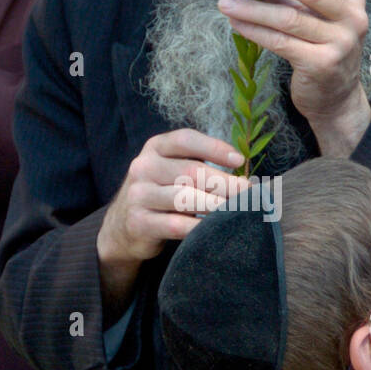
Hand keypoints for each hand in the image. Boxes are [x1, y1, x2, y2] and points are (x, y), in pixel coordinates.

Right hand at [97, 129, 247, 270]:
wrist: (121, 226)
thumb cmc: (160, 193)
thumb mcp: (171, 171)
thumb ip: (197, 166)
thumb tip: (242, 172)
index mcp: (155, 147)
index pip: (186, 140)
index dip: (214, 148)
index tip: (239, 159)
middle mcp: (143, 167)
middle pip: (191, 171)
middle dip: (225, 182)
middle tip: (249, 192)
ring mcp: (138, 195)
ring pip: (185, 198)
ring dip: (216, 206)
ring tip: (238, 211)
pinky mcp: (138, 222)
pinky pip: (175, 224)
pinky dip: (199, 227)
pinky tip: (216, 229)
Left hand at [217, 0, 370, 151]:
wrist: (336, 98)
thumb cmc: (322, 49)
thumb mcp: (320, 17)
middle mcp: (354, 18)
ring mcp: (340, 42)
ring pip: (289, 17)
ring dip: (252, 8)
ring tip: (225, 4)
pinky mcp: (322, 64)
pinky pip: (280, 42)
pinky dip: (254, 31)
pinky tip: (236, 24)